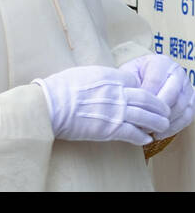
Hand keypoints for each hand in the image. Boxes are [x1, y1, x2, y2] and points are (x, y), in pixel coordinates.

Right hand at [34, 65, 170, 144]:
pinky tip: (146, 139)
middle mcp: (116, 92)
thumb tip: (98, 82)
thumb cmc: (57, 89)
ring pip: (148, 117)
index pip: (133, 81)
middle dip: (159, 105)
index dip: (138, 88)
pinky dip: (143, 137)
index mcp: (108, 76)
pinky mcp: (112, 129)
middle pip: (148, 98)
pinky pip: (135, 133)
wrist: (49, 105)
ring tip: (162, 126)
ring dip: (158, 122)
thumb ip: (95, 78)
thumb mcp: (78, 74)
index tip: (139, 95)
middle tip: (164, 110)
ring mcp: (116, 111)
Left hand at [119, 54, 194, 139]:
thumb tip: (131, 99)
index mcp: (161, 62)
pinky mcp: (192, 102)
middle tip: (143, 122)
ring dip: (165, 121)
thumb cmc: (136, 75)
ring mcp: (188, 88)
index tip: (135, 108)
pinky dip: (174, 127)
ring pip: (181, 107)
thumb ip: (131, 83)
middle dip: (157, 111)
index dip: (145, 96)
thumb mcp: (129, 73)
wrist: (146, 75)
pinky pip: (187, 117)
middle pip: (172, 94)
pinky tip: (160, 133)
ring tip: (149, 129)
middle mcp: (178, 73)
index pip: (155, 80)